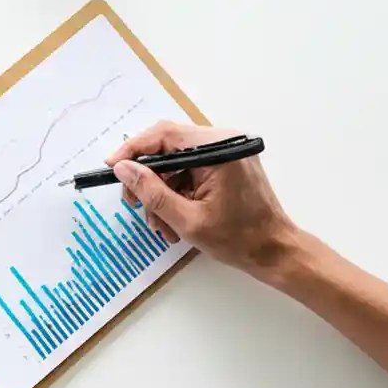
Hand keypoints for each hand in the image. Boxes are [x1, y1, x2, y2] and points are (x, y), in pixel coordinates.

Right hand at [105, 121, 298, 278]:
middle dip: (147, 178)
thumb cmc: (238, 240)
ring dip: (161, 191)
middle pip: (168, 148)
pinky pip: (189, 171)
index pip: (165, 135)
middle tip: (132, 203)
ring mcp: (225, 153)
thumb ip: (152, 191)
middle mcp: (223, 143)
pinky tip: (173, 219)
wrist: (276, 252)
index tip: (112, 168)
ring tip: (159, 224)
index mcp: (218, 149)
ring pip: (175, 163)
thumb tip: (122, 168)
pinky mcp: (226, 165)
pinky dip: (176, 193)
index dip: (134, 149)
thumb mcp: (187, 219)